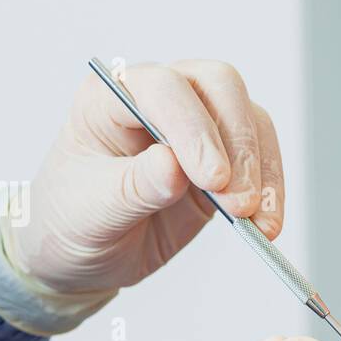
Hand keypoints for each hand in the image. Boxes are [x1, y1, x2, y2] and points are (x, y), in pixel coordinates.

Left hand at [0, 60, 284, 332]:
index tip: (212, 179)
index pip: (162, 88)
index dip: (193, 128)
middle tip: (239, 202)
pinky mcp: (222, 158)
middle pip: (218, 86)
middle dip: (237, 144)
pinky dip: (270, 188)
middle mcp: (157, 99)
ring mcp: (195, 125)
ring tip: (258, 220)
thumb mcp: (88, 212)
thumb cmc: (69, 223)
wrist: (79, 255)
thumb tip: (174, 167)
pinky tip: (267, 221)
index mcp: (110, 98)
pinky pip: (260, 157)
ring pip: (249, 117)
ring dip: (261, 169)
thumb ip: (131, 187)